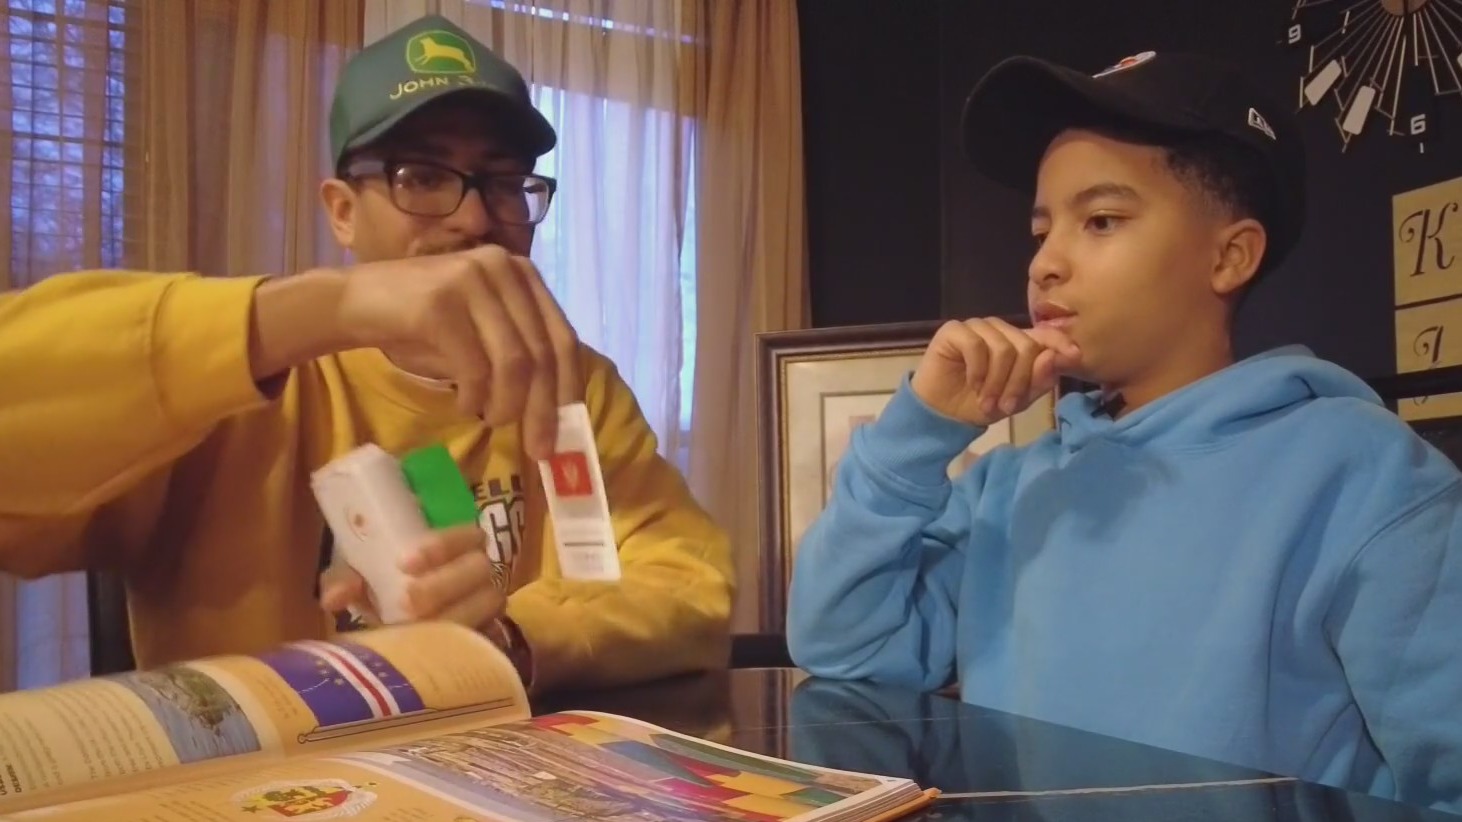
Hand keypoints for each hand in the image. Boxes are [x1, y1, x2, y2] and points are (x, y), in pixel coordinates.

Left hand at [319, 525, 504, 630]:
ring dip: (456, 614)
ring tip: (419, 628)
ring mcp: (489, 603)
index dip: (442, 545)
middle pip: (480, 568)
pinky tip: (439, 652)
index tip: (404, 564)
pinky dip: (467, 643)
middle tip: (409, 601)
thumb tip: (334, 598)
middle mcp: (479, 571)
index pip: (467, 534)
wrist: (396, 622)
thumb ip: (345, 578)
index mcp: (455, 545)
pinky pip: (490, 638)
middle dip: (445, 584)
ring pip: (490, 603)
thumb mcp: (364, 575)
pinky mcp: (490, 635)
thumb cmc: (385, 585)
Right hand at [335, 246, 581, 459]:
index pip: (561, 337)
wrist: (354, 302)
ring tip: (492, 420)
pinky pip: (474, 366)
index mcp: (522, 272)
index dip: (570, 388)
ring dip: (507, 404)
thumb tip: (556, 412)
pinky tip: (463, 404)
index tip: (569, 430)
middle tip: (540, 449)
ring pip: (513, 362)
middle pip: (541, 353)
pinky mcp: (440, 303)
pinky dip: (474, 395)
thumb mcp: (481, 329)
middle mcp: (503, 267)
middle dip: (544, 408)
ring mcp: (472, 281)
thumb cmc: (423, 324)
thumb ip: (518, 353)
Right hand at [911, 317, 1080, 425]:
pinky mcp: (954, 331)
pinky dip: (977, 370)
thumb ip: (1038, 380)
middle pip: (1025, 346)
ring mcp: (976, 328)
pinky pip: (976, 346)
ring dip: (997, 382)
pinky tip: (972, 383)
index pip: (1046, 334)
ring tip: (987, 401)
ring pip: (1003, 348)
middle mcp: (999, 330)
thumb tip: (1054, 357)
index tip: (1075, 357)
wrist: (942, 413)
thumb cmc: (978, 404)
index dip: (1061, 343)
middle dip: (1019, 382)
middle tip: (1006, 407)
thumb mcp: (1017, 400)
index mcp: (1018, 342)